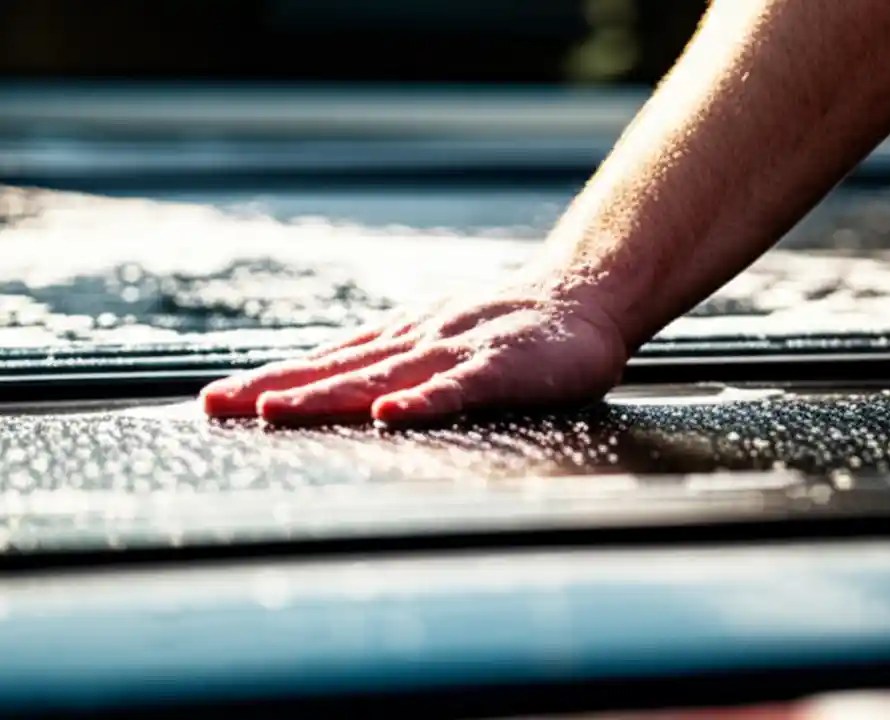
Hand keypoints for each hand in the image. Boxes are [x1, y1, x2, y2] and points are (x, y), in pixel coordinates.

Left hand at [199, 277, 629, 425]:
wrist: (584, 298)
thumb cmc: (514, 333)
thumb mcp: (443, 345)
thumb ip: (397, 369)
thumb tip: (340, 398)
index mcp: (401, 341)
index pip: (324, 362)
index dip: (270, 380)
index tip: (216, 401)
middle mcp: (416, 340)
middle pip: (336, 368)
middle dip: (275, 389)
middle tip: (218, 406)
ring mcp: (456, 350)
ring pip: (383, 374)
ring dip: (329, 394)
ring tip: (279, 410)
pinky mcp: (501, 365)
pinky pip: (458, 386)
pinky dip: (424, 400)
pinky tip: (393, 415)